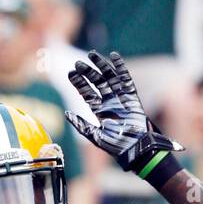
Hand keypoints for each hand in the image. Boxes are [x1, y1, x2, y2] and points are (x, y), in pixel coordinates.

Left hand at [66, 50, 181, 173]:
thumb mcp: (95, 136)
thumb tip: (66, 113)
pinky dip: (121, 68)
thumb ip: (82, 125)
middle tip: (78, 63)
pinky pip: (126, 79)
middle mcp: (109, 102)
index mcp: (100, 110)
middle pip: (97, 82)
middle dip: (87, 72)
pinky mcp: (132, 96)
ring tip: (92, 55)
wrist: (135, 148)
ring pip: (110, 77)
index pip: (87, 93)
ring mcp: (121, 98)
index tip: (70, 73)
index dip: (79, 83)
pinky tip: (114, 56)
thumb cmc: (116, 146)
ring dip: (101, 65)